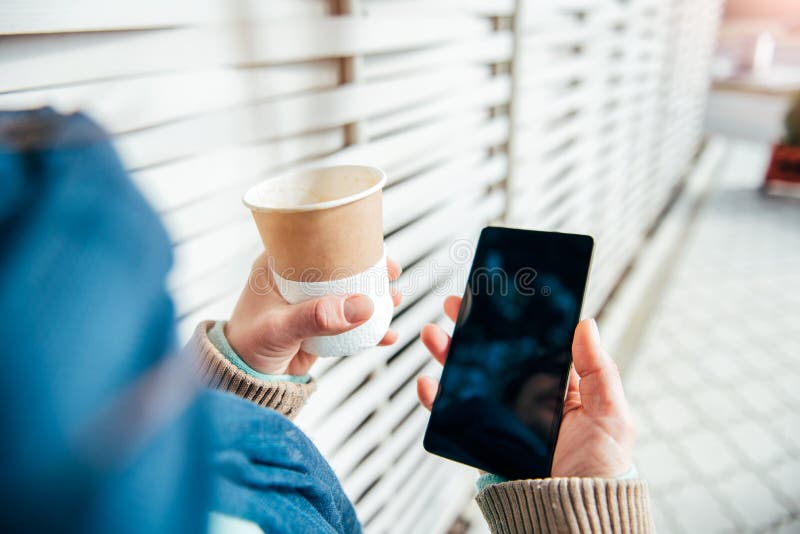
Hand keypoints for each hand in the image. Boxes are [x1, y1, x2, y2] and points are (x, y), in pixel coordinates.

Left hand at [225, 253, 401, 375]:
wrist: (243, 381)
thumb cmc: (247, 346)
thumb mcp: (280, 328)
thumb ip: (316, 317)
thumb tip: (362, 306)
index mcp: (279, 265)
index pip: (316, 242)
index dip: (348, 242)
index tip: (376, 248)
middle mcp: (296, 280)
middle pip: (340, 266)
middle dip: (370, 270)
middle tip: (392, 276)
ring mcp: (309, 303)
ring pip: (348, 292)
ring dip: (373, 297)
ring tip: (394, 301)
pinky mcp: (318, 326)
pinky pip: (348, 321)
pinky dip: (368, 327)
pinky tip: (386, 334)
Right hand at [417, 296, 634, 477]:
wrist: (572, 515)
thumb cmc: (599, 468)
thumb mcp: (611, 414)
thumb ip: (598, 370)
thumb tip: (586, 323)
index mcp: (555, 385)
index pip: (527, 345)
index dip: (509, 320)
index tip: (493, 294)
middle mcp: (524, 397)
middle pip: (491, 356)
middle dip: (470, 329)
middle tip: (454, 304)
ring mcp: (501, 417)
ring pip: (467, 379)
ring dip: (447, 354)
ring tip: (434, 335)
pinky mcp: (482, 438)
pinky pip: (453, 415)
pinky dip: (436, 399)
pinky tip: (429, 383)